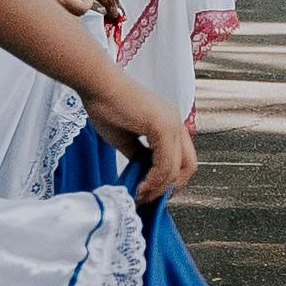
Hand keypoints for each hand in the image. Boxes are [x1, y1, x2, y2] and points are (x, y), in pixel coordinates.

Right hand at [83, 80, 197, 206]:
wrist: (96, 86)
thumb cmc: (106, 106)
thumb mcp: (126, 140)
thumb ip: (140, 157)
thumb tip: (143, 177)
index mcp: (171, 124)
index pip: (183, 159)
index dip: (171, 181)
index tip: (152, 193)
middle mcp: (177, 123)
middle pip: (188, 166)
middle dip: (171, 188)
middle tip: (151, 199)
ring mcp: (172, 124)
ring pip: (176, 168)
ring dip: (159, 188)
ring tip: (141, 196)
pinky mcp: (162, 127)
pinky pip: (165, 163)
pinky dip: (154, 180)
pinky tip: (140, 187)